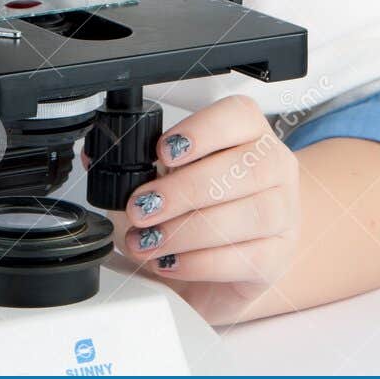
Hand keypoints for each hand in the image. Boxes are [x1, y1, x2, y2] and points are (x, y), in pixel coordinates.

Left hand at [107, 93, 300, 324]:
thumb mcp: (163, 178)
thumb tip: (95, 157)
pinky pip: (246, 258)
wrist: (222, 260)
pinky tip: (170, 262)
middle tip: (141, 207)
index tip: (163, 151)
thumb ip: (133, 164)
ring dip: (188, 229)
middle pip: (244, 169)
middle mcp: (274, 167)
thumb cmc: (195, 208)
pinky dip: (200, 262)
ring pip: (250, 215)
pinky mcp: (277, 258)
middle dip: (183, 190)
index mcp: (247, 132)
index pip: (238, 116)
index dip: (201, 131)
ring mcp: (284, 214)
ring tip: (148, 239)